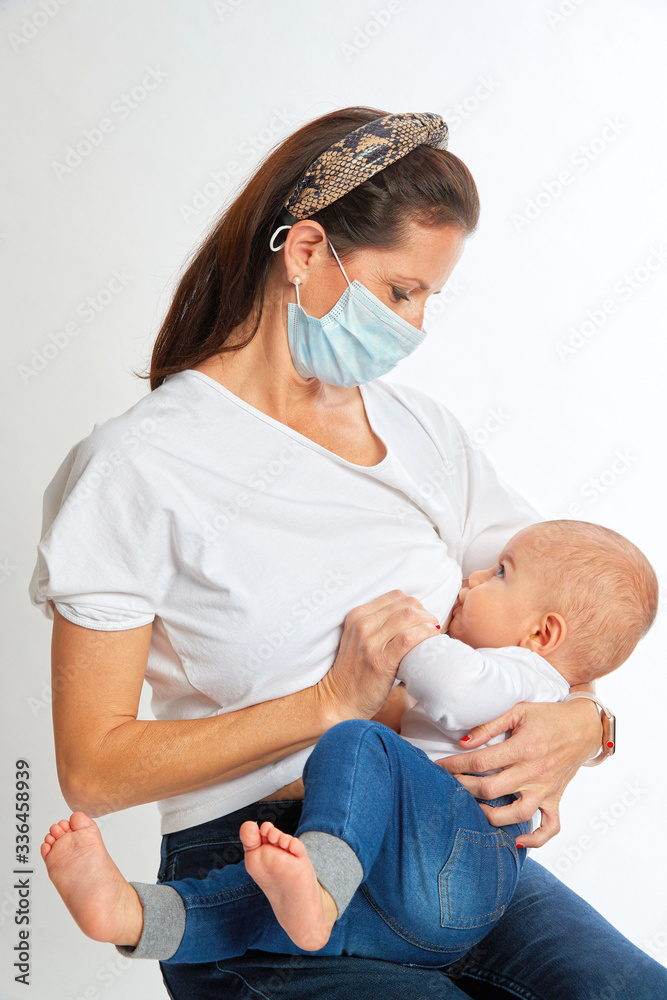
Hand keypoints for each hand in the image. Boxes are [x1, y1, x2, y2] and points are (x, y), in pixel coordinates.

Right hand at [317, 590, 439, 723]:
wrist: (339, 700)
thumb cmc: (354, 673)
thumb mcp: (358, 640)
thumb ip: (378, 625)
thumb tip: (413, 617)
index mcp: (357, 616)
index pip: (395, 596)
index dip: (415, 605)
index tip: (422, 618)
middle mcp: (362, 625)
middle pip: (405, 605)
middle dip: (424, 613)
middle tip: (432, 626)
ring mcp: (370, 642)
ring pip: (409, 617)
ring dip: (428, 623)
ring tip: (434, 634)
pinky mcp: (380, 660)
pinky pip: (409, 638)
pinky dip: (425, 635)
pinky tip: (431, 640)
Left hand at [436, 698, 601, 846]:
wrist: (585, 726)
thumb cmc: (549, 716)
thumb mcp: (518, 711)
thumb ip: (489, 726)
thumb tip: (462, 742)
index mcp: (523, 748)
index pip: (480, 762)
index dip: (455, 765)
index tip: (439, 767)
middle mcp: (534, 772)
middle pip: (491, 789)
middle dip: (464, 788)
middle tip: (447, 785)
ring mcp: (546, 789)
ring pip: (517, 814)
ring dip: (491, 816)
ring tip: (474, 809)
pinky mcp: (556, 798)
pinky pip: (550, 827)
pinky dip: (535, 839)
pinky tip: (516, 841)